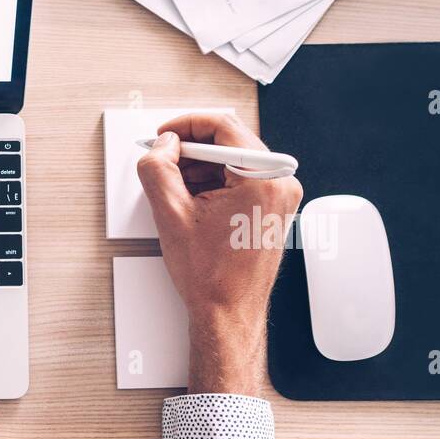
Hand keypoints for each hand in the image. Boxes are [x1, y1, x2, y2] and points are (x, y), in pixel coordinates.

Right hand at [136, 112, 303, 395]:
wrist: (228, 313)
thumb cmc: (210, 277)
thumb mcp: (171, 216)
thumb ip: (158, 169)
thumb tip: (161, 147)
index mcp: (262, 178)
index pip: (222, 126)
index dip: (185, 125)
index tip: (164, 135)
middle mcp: (280, 182)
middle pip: (229, 142)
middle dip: (190, 150)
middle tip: (163, 163)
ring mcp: (281, 195)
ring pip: (234, 161)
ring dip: (200, 169)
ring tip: (176, 192)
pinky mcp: (275, 207)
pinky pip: (242, 179)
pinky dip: (215, 183)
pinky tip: (193, 203)